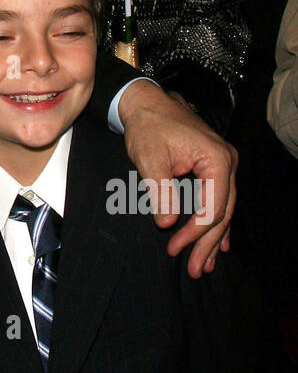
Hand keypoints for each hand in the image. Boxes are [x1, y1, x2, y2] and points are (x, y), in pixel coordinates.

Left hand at [118, 80, 236, 277]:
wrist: (146, 103)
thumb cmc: (148, 126)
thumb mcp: (150, 157)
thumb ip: (160, 190)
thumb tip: (166, 222)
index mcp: (216, 160)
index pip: (213, 207)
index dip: (195, 232)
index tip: (174, 248)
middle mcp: (227, 162)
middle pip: (222, 212)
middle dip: (207, 243)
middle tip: (194, 270)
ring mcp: (223, 164)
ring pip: (223, 209)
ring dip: (213, 238)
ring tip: (204, 265)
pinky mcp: (213, 167)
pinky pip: (219, 199)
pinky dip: (216, 222)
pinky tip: (218, 243)